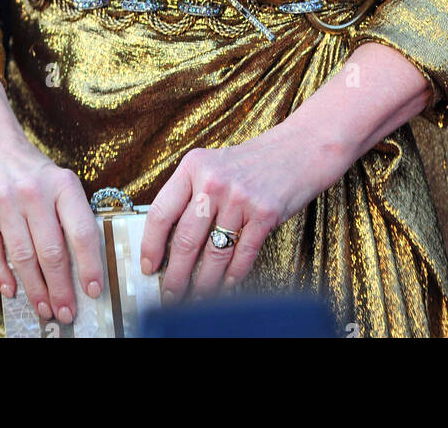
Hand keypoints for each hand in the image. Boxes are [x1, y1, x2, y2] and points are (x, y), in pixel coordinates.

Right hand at [0, 129, 104, 325]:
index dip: (90, 266)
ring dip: (35, 289)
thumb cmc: (30, 172)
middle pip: (52, 251)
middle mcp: (35, 191)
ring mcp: (4, 200)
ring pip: (24, 257)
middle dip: (61, 288)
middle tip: (66, 311)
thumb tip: (81, 268)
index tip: (94, 291)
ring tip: (44, 307)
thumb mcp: (57, 183)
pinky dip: (3, 275)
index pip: (82, 232)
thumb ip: (69, 217)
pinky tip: (12, 290)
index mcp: (63, 184)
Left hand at [139, 122, 349, 305]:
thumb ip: (191, 194)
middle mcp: (213, 181)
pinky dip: (233, 276)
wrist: (298, 149)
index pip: (161, 212)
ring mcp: (240, 197)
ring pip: (214, 253)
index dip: (151, 245)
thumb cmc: (252, 162)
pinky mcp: (265, 213)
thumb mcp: (213, 166)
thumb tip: (168, 243)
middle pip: (185, 239)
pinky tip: (226, 286)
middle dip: (176, 275)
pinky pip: (243, 255)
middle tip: (171, 294)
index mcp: (193, 166)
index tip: (149, 266)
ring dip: (203, 283)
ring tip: (197, 297)